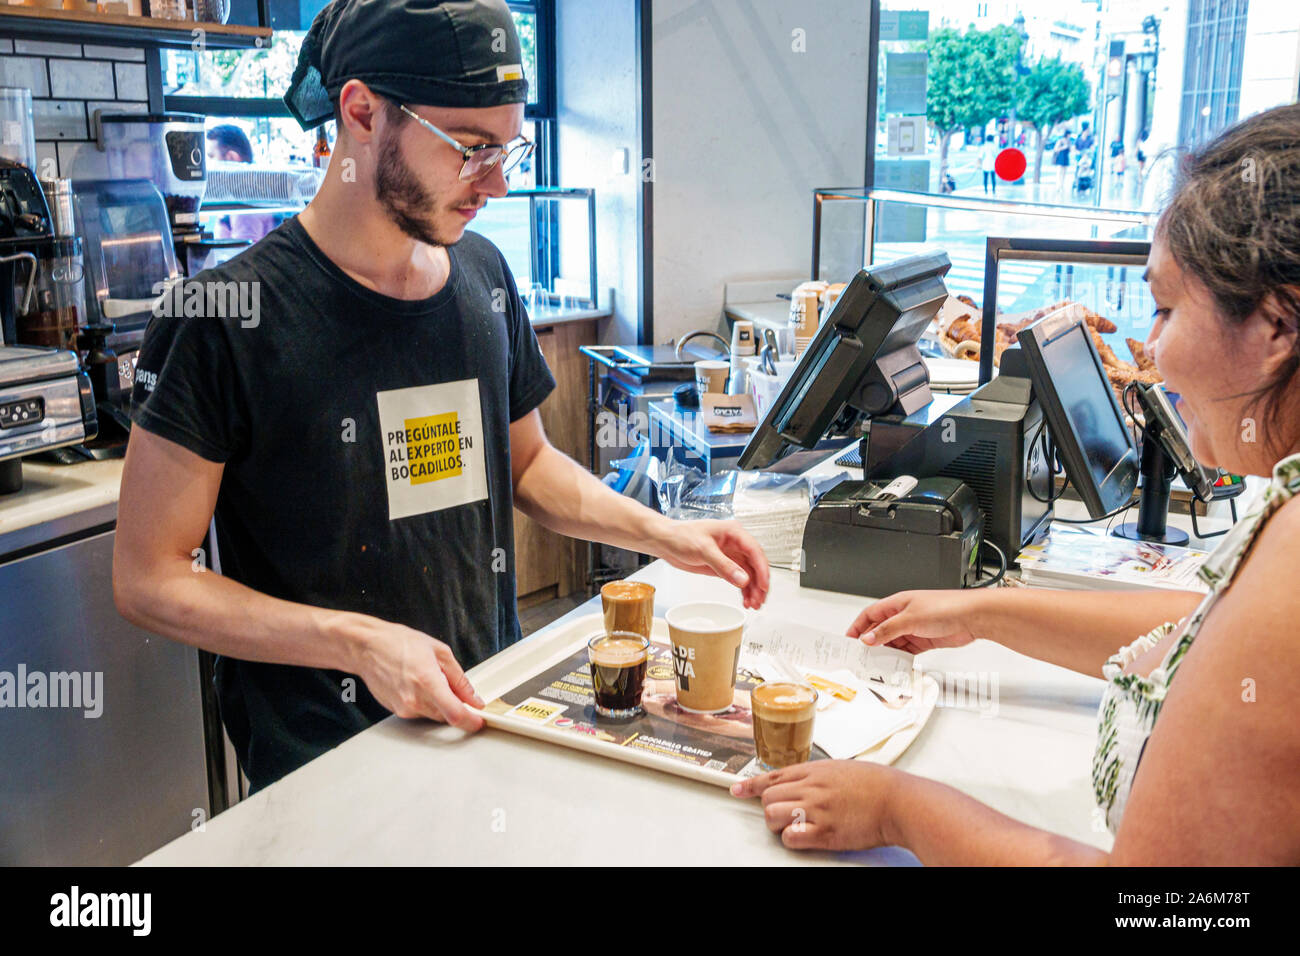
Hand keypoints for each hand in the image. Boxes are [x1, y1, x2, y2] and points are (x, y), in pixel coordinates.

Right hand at [342, 614, 484, 731]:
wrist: (367, 647)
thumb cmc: (398, 643)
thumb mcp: (439, 652)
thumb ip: (459, 679)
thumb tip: (473, 697)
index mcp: (428, 682)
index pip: (455, 714)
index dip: (471, 721)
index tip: (479, 721)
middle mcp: (414, 699)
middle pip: (446, 716)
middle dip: (456, 707)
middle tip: (455, 689)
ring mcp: (403, 708)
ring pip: (433, 715)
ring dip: (439, 703)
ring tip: (428, 678)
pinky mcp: (396, 711)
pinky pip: (419, 712)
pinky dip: (424, 702)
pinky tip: (416, 683)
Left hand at [652, 518, 769, 608]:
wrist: (665, 541)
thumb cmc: (681, 536)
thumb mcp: (703, 549)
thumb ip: (724, 565)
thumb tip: (742, 579)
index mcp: (734, 532)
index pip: (755, 552)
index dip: (762, 570)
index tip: (763, 586)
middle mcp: (735, 543)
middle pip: (755, 565)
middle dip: (759, 583)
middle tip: (759, 600)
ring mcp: (730, 555)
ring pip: (749, 574)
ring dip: (753, 589)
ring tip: (753, 604)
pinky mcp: (723, 565)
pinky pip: (739, 578)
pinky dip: (744, 590)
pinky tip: (745, 599)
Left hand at [730, 760, 900, 850]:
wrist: (898, 800)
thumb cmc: (877, 784)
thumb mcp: (842, 768)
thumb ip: (819, 775)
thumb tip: (805, 781)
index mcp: (814, 770)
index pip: (772, 775)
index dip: (751, 784)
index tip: (737, 790)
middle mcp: (811, 788)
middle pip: (767, 797)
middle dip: (770, 808)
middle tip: (784, 816)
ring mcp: (816, 809)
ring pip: (772, 816)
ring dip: (778, 825)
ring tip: (795, 826)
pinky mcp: (825, 832)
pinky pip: (791, 837)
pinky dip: (792, 839)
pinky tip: (804, 836)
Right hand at [845, 589, 983, 653]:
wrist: (972, 617)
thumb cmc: (946, 607)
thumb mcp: (910, 618)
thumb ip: (888, 630)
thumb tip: (869, 638)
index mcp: (897, 604)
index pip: (870, 615)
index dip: (858, 626)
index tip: (849, 639)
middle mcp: (904, 615)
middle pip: (880, 630)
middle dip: (871, 642)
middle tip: (862, 656)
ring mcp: (914, 628)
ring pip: (893, 642)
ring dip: (886, 652)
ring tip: (878, 663)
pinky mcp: (924, 640)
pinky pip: (907, 650)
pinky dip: (900, 657)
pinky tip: (896, 664)